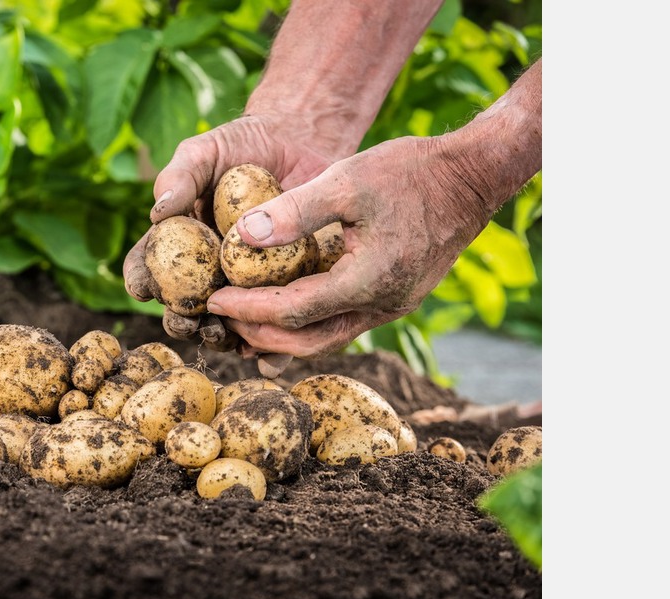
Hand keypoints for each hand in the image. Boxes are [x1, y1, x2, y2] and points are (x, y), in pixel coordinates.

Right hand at [122, 113, 341, 374]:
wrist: (301, 142)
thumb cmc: (241, 145)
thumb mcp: (206, 151)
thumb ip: (180, 177)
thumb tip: (158, 212)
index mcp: (177, 245)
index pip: (147, 268)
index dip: (141, 281)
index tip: (143, 288)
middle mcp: (206, 272)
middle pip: (184, 309)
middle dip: (182, 322)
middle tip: (188, 321)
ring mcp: (245, 286)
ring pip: (226, 325)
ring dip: (223, 338)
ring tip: (227, 336)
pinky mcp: (285, 291)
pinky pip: (275, 326)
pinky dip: (272, 348)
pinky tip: (271, 356)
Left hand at [205, 135, 496, 358]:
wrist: (472, 178)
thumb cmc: (410, 172)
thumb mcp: (348, 179)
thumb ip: (296, 210)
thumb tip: (243, 237)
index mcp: (368, 280)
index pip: (293, 310)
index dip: (248, 308)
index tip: (212, 299)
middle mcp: (381, 305)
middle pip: (306, 341)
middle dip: (257, 333)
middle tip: (218, 316)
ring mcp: (390, 307)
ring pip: (325, 339)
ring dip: (280, 336)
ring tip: (240, 322)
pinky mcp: (393, 300)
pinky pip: (340, 324)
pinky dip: (306, 324)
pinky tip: (279, 314)